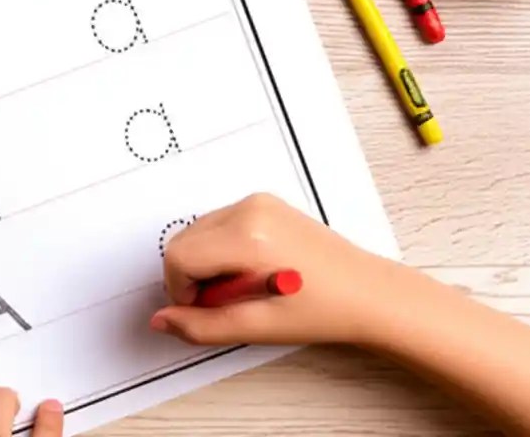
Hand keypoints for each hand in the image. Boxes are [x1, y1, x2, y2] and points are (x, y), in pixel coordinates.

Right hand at [151, 192, 400, 345]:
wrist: (367, 293)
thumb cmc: (325, 309)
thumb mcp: (256, 327)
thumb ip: (201, 325)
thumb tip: (162, 320)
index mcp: (248, 237)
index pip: (179, 256)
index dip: (181, 290)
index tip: (203, 308)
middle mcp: (250, 210)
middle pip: (183, 241)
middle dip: (193, 276)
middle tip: (227, 302)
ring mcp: (258, 202)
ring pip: (198, 232)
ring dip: (207, 263)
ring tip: (244, 288)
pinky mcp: (264, 203)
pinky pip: (218, 224)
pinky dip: (221, 249)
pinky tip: (251, 271)